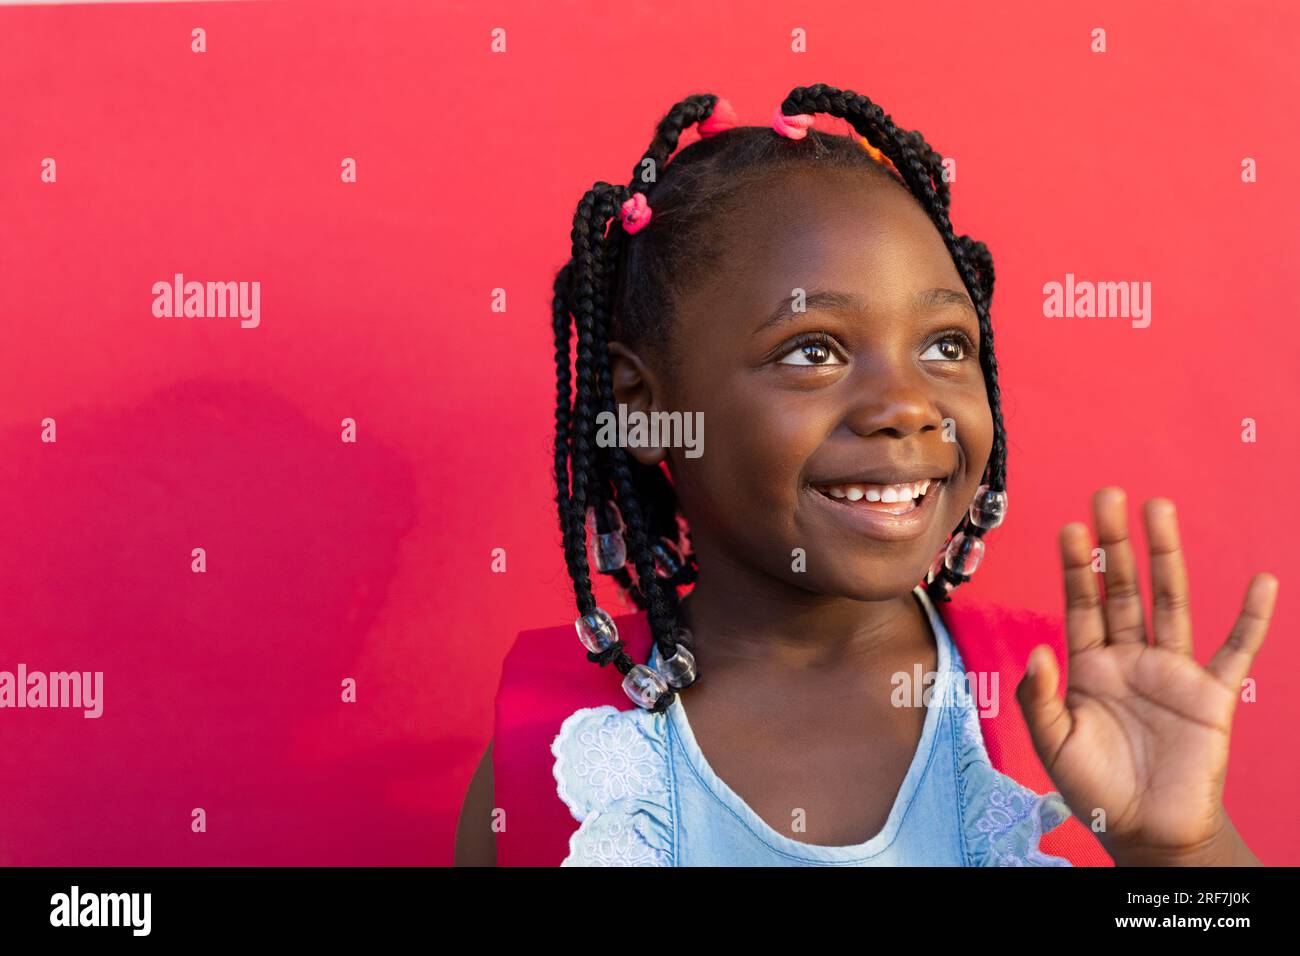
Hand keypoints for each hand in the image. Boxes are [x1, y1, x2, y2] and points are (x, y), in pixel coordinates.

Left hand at [1015, 487, 1277, 865]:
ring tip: (1158, 510)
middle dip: (1116, 543)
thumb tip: (1038, 650)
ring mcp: (1173, 672)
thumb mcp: (1052, 743)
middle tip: (1107, 495)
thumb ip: (1038, 696)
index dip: (1077, 566)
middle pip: (1124, 589)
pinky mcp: (1212, 696)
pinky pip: (1236, 651)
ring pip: (1171, 602)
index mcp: (1090, 666)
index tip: (1070, 526)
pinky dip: (1250, 618)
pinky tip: (1260, 582)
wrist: (1146, 832)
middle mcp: (1130, 658)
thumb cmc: (1094, 788)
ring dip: (1166, 557)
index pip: (1082, 603)